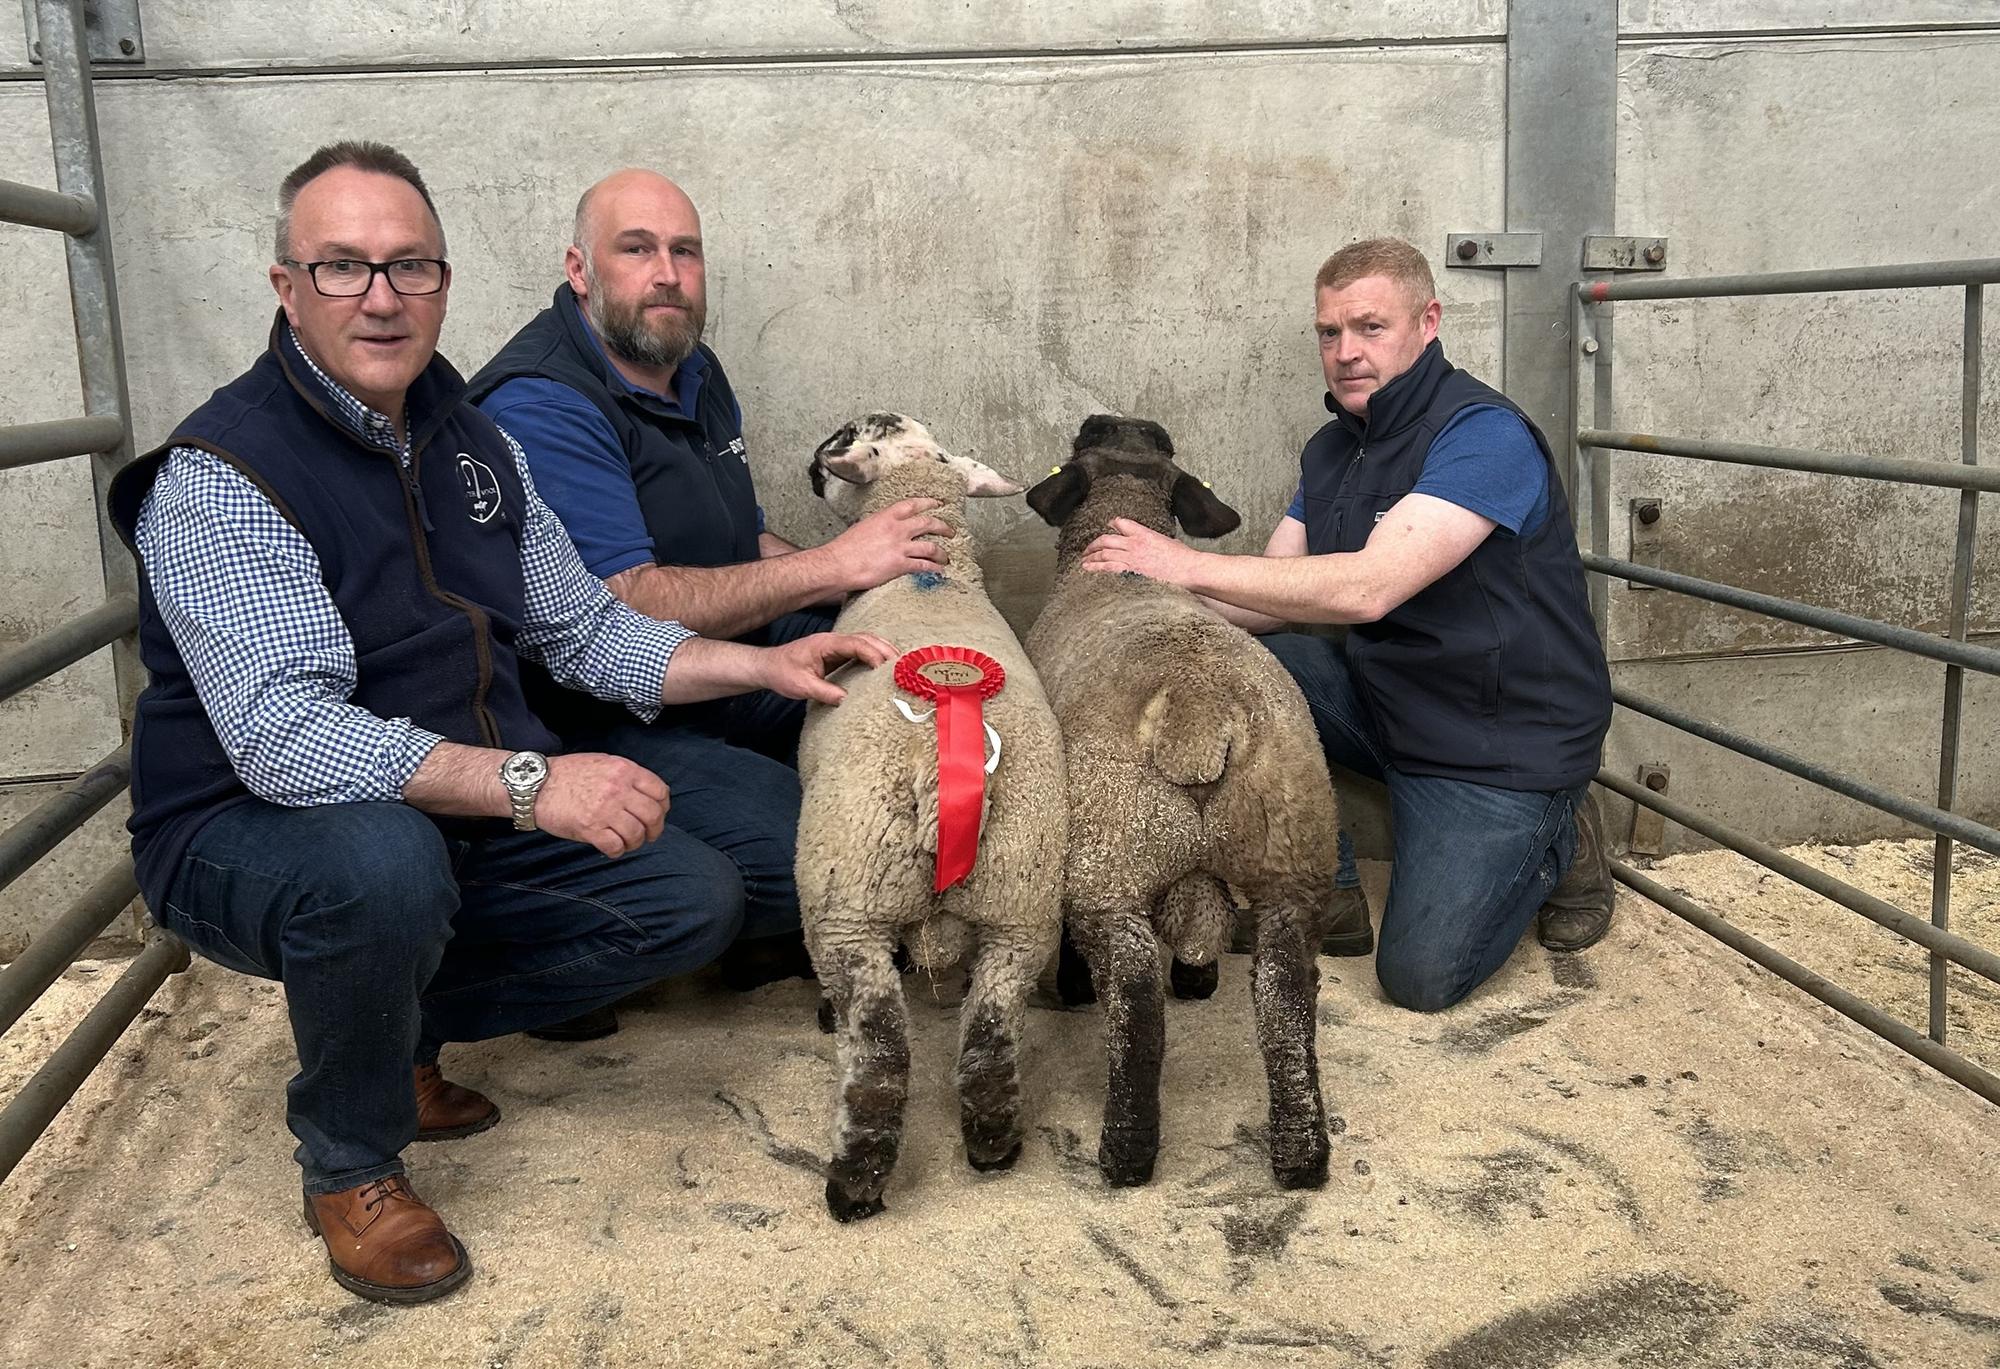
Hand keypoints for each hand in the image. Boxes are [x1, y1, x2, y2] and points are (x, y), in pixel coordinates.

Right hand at [533, 753, 669, 858]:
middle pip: (653, 815)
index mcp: (624, 770)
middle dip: (655, 829)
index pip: (660, 791)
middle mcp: (618, 789)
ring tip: (627, 842)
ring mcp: (605, 810)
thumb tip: (645, 794)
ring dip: (635, 843)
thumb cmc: (567, 773)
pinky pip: (615, 847)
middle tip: (648, 835)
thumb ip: (626, 776)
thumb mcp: (603, 762)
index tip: (658, 814)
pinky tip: (612, 848)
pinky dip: (617, 851)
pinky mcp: (590, 828)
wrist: (535, 784)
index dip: (663, 807)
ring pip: (637, 834)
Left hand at [760, 631, 897, 704]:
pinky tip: (882, 666)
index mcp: (825, 643)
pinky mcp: (836, 652)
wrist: (768, 666)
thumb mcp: (801, 686)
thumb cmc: (782, 673)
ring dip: (882, 650)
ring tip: (898, 664)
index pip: (856, 644)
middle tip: (902, 664)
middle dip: (885, 649)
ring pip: (865, 641)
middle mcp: (833, 640)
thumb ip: (824, 692)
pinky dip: (874, 655)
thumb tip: (847, 699)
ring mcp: (835, 645)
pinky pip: (859, 649)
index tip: (885, 668)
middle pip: (866, 638)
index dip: (873, 654)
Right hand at [825, 499, 952, 590]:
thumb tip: (884, 529)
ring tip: (946, 557)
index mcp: (886, 516)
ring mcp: (900, 547)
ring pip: (931, 546)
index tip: (938, 503)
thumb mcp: (863, 527)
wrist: (838, 564)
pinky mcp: (901, 565)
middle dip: (943, 527)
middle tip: (950, 531)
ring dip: (942, 552)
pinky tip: (939, 571)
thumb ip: (878, 526)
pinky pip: (924, 565)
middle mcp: (897, 529)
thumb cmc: (845, 548)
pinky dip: (935, 568)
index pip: (913, 504)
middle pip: (928, 523)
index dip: (929, 503)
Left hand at [1079, 518, 1202, 584]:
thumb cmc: (1182, 557)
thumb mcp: (1167, 541)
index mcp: (1144, 533)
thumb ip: (1153, 540)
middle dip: (1094, 544)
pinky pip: (1109, 567)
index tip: (1108, 526)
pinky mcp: (1131, 571)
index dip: (1112, 524)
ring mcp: (1132, 557)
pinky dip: (1097, 567)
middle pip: (1107, 539)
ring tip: (1083, 559)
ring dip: (1091, 556)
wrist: (1187, 569)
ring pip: (1104, 553)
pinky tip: (1088, 568)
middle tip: (1087, 549)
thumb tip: (1150, 544)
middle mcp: (1135, 543)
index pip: (1122, 523)